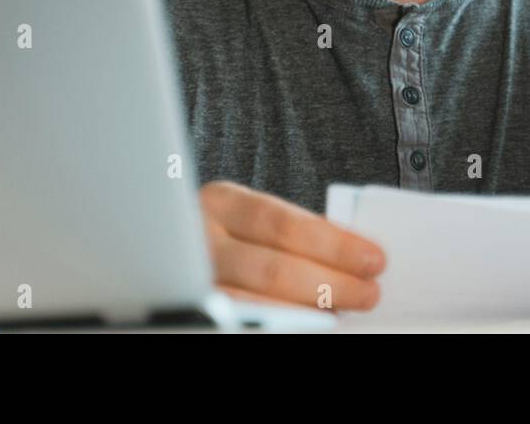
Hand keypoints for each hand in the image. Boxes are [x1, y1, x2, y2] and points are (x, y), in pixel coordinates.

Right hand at [199, 180, 385, 310]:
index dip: (333, 243)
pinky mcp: (189, 309)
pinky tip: (303, 326)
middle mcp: (199, 240)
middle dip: (330, 283)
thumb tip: (354, 258)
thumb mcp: (247, 220)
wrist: (157, 254)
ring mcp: (189, 282)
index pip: (283, 222)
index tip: (372, 258)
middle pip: (272, 267)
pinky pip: (237, 322)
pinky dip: (274, 325)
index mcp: (220, 202)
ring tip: (341, 315)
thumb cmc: (224, 237)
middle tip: (368, 293)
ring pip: (252, 305)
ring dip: (306, 314)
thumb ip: (290, 234)